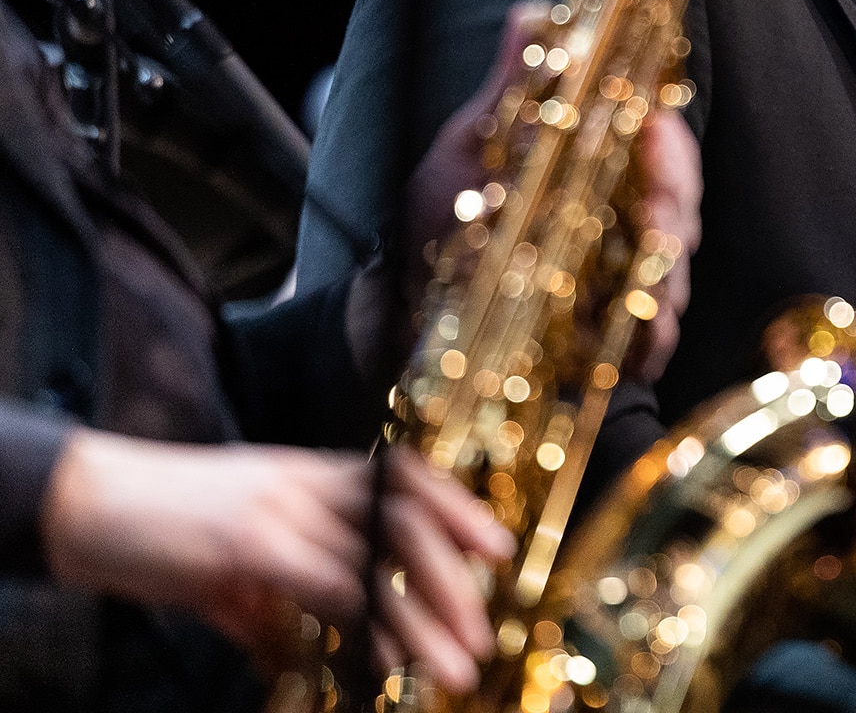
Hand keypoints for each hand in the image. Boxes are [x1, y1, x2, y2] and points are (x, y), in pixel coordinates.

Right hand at [42, 432, 514, 689]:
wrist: (82, 502)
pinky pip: (331, 584)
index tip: (494, 548)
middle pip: (406, 517)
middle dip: (453, 575)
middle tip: (485, 625)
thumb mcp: (224, 554)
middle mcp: (304, 482)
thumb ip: (262, 595)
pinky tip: (387, 660)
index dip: (455, 507)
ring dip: (425, 615)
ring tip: (458, 662)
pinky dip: (367, 623)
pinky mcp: (249, 546)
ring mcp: (281, 510)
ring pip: (379, 557)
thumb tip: (281, 643)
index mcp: (306, 472)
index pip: (402, 476)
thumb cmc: (153, 527)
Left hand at [353, 0, 702, 383]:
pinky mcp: (607, 338)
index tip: (658, 135)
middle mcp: (622, 219)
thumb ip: (512, 87)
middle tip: (657, 224)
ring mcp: (620, 280)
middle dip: (674, 217)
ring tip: (655, 298)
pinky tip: (644, 347)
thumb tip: (531, 10)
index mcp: (600, 165)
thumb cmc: (439, 221)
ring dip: (667, 286)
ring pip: (671, 276)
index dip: (670, 144)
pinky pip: (647, 343)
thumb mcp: (468, 149)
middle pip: (678, 211)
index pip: (663, 144)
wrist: (394, 307)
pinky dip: (651, 344)